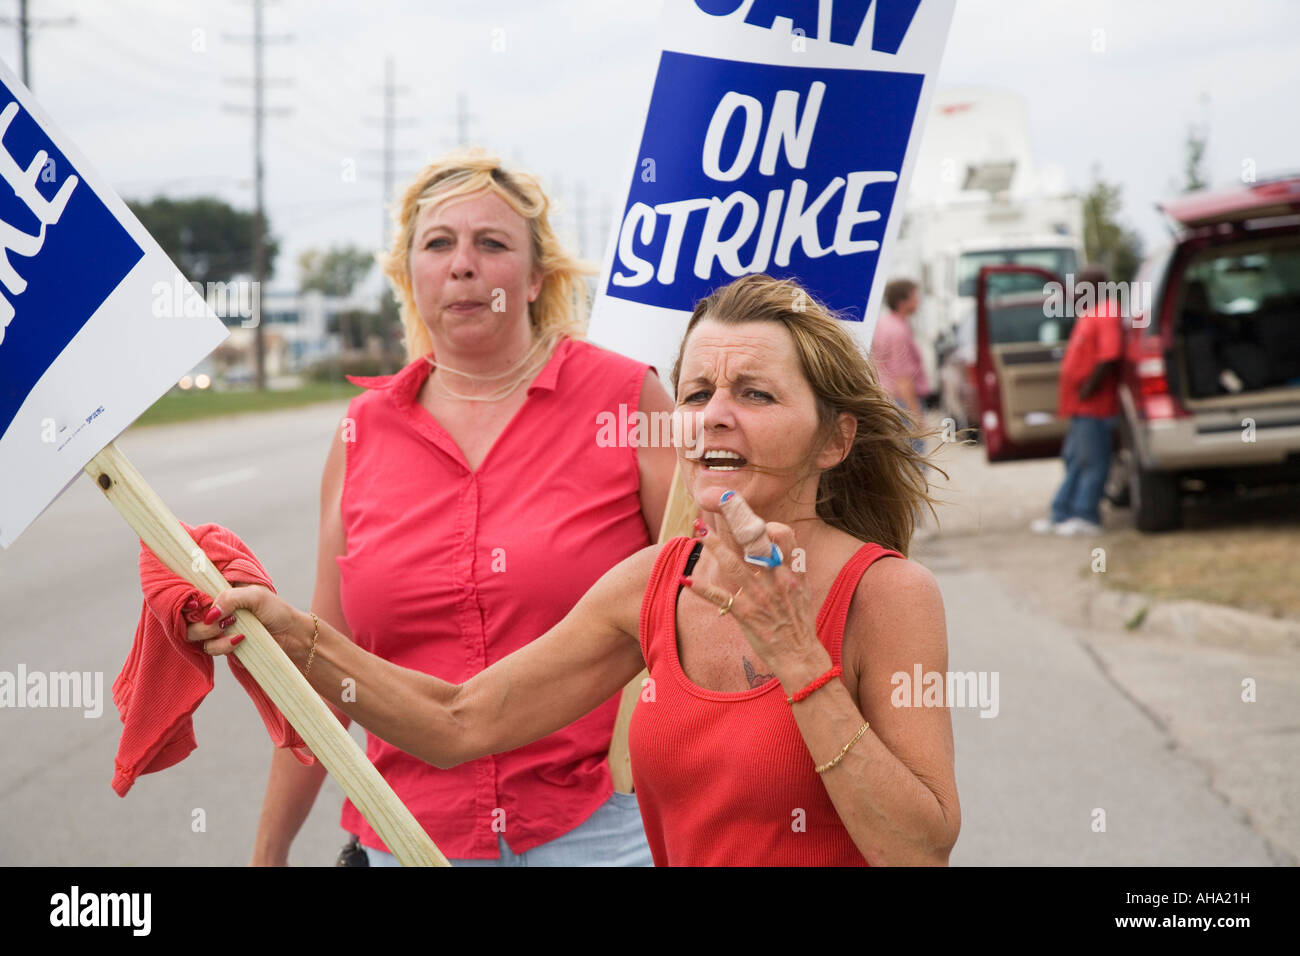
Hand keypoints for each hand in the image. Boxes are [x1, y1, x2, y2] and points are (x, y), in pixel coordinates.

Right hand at [184, 583, 309, 659]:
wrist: (292, 637)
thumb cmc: (276, 611)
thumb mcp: (256, 596)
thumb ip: (231, 598)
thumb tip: (208, 615)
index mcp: (220, 590)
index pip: (192, 591)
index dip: (187, 597)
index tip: (194, 602)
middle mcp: (215, 609)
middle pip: (186, 615)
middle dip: (200, 619)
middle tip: (221, 619)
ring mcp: (217, 628)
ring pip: (194, 633)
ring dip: (211, 633)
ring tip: (234, 626)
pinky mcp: (222, 646)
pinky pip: (209, 648)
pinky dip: (222, 645)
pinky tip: (241, 639)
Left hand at [686, 491, 823, 680]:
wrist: (800, 657)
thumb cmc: (800, 624)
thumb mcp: (803, 591)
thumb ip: (793, 566)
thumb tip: (785, 541)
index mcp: (792, 573)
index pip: (784, 537)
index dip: (768, 524)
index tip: (752, 516)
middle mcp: (776, 581)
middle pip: (753, 545)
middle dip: (734, 524)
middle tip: (718, 507)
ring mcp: (760, 597)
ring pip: (733, 564)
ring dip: (713, 546)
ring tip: (698, 532)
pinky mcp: (746, 614)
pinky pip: (720, 597)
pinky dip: (702, 589)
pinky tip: (687, 580)